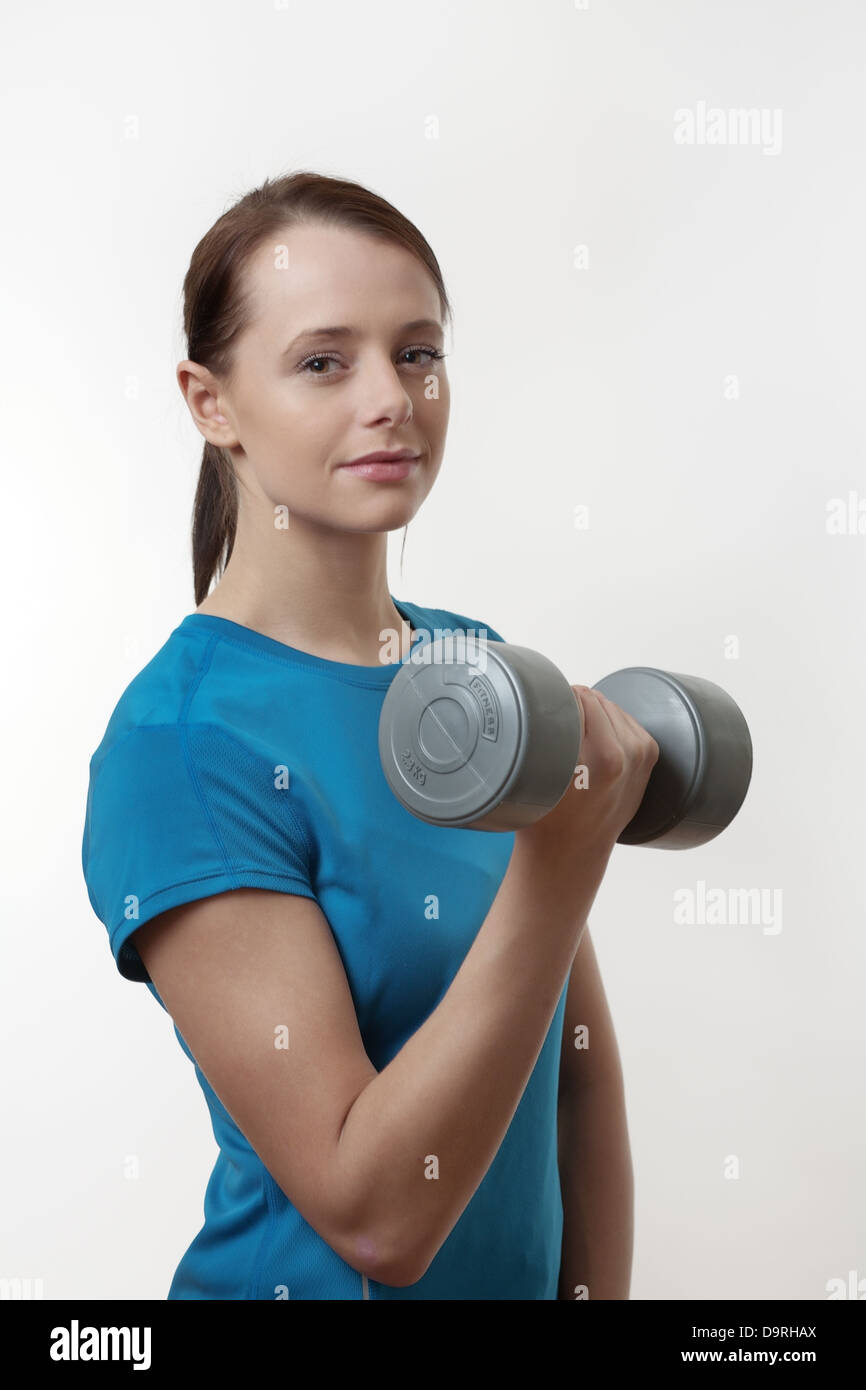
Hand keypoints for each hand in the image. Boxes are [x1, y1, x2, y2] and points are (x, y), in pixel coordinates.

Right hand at [516, 684, 659, 862]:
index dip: (559, 700)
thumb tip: (560, 693)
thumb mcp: (542, 773)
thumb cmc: (547, 816)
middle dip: (576, 705)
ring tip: (573, 738)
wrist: (571, 852)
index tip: (546, 714)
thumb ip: (555, 729)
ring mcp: (644, 754)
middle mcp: (631, 752)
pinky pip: (625, 721)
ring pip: (612, 708)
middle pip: (598, 700)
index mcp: (607, 755)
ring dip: (592, 713)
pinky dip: (608, 723)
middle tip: (557, 728)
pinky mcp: (649, 756)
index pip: (581, 698)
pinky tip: (591, 741)